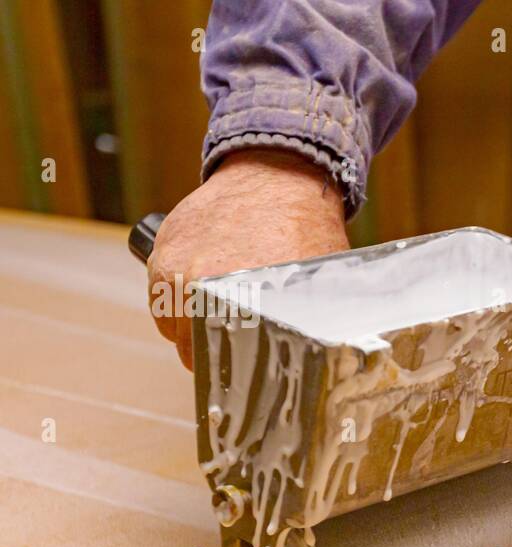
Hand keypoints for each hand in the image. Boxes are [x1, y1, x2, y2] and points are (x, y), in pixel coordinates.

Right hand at [147, 148, 349, 368]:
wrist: (278, 173)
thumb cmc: (304, 228)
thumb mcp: (316, 284)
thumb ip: (307, 325)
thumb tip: (312, 362)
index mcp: (240, 301)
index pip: (225, 361)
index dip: (238, 371)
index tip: (248, 371)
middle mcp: (199, 287)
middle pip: (193, 349)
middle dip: (214, 351)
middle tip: (237, 344)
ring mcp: (174, 268)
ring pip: (172, 326)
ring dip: (191, 327)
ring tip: (221, 314)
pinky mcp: (161, 251)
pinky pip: (159, 297)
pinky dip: (175, 301)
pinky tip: (202, 293)